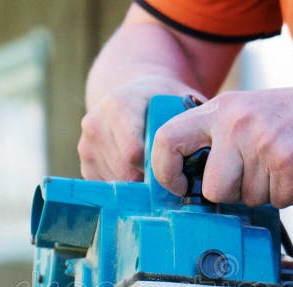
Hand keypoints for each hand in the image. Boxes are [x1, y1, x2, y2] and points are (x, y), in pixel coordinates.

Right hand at [78, 76, 204, 181]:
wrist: (130, 93)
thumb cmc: (162, 99)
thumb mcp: (180, 98)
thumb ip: (192, 121)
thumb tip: (208, 154)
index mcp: (119, 104)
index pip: (135, 153)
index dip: (157, 169)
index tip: (176, 173)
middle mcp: (96, 123)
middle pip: (124, 173)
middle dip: (148, 184)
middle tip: (169, 183)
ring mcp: (86, 144)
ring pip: (115, 184)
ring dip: (136, 188)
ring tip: (154, 178)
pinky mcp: (84, 161)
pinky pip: (106, 187)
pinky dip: (124, 188)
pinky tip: (138, 177)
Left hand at [150, 80, 292, 207]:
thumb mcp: (248, 113)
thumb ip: (218, 141)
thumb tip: (191, 189)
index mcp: (221, 109)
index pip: (167, 139)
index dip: (165, 171)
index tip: (180, 186)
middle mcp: (237, 123)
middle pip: (214, 189)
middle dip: (235, 193)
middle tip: (257, 173)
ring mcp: (263, 143)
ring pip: (248, 199)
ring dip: (267, 192)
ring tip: (283, 164)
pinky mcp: (290, 163)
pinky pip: (278, 201)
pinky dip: (290, 194)